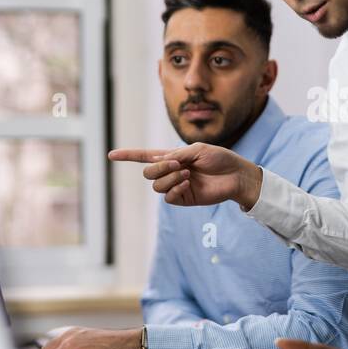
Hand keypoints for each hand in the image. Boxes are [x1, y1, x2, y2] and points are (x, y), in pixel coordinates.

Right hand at [108, 144, 262, 208]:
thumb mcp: (197, 150)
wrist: (235, 175)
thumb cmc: (220, 158)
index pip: (145, 156)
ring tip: (187, 174)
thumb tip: (157, 162)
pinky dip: (174, 188)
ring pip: (156, 185)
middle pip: (148, 173)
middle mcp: (171, 172)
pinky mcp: (183, 198)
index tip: (111, 155)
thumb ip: (176, 155)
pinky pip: (167, 196)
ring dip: (169, 178)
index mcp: (172, 157)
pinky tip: (187, 183)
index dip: (128, 155)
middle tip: (178, 164)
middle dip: (159, 168)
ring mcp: (176, 186)